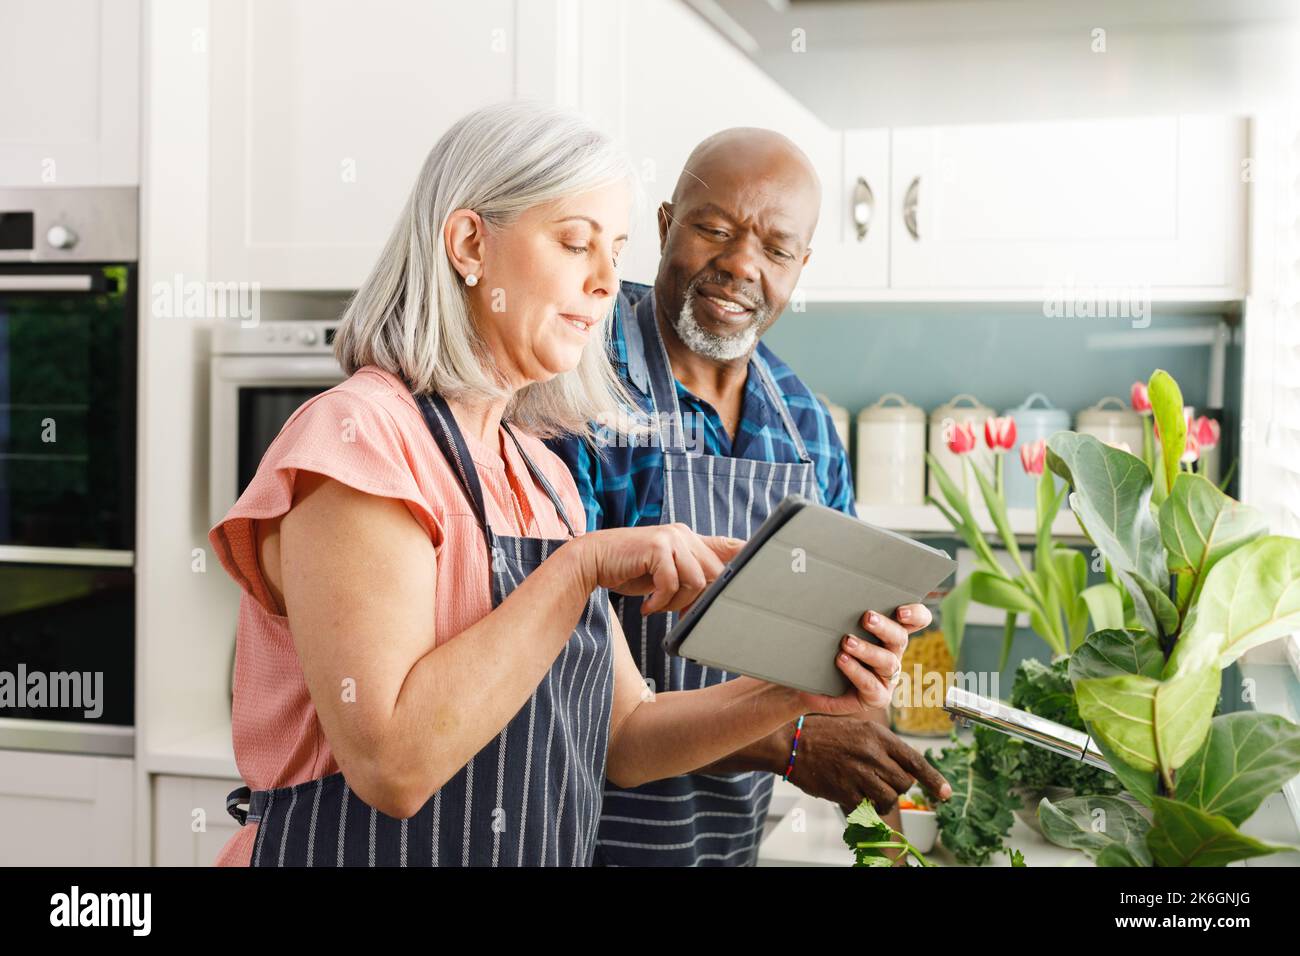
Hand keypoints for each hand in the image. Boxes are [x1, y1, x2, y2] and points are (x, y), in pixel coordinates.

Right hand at [574, 523, 744, 614]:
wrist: (593, 560)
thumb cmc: (629, 571)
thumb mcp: (664, 574)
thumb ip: (688, 578)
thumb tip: (713, 601)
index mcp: (690, 539)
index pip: (730, 546)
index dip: (750, 557)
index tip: (765, 574)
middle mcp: (684, 534)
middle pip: (715, 574)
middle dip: (700, 601)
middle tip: (680, 615)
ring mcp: (672, 537)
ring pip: (696, 582)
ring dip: (676, 603)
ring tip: (656, 606)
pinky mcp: (657, 546)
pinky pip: (672, 583)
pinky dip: (661, 601)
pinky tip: (647, 606)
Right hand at [781, 714, 951, 813]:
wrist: (791, 741)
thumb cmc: (824, 734)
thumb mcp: (858, 728)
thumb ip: (883, 747)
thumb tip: (904, 768)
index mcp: (878, 736)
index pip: (915, 761)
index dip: (934, 779)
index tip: (945, 793)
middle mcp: (872, 754)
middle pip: (904, 783)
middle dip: (897, 787)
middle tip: (881, 782)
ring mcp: (859, 773)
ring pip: (889, 798)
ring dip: (882, 800)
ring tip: (868, 792)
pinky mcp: (845, 791)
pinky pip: (866, 808)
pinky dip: (863, 806)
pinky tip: (852, 793)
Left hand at [796, 603, 932, 714]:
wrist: (816, 687)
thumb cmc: (829, 652)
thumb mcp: (836, 633)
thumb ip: (841, 617)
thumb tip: (826, 593)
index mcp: (890, 635)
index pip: (916, 621)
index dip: (916, 614)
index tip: (901, 610)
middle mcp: (893, 654)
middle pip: (900, 638)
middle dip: (885, 627)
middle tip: (867, 617)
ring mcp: (887, 677)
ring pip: (888, 662)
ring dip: (867, 649)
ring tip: (847, 641)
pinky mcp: (877, 697)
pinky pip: (871, 684)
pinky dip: (856, 671)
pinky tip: (842, 660)